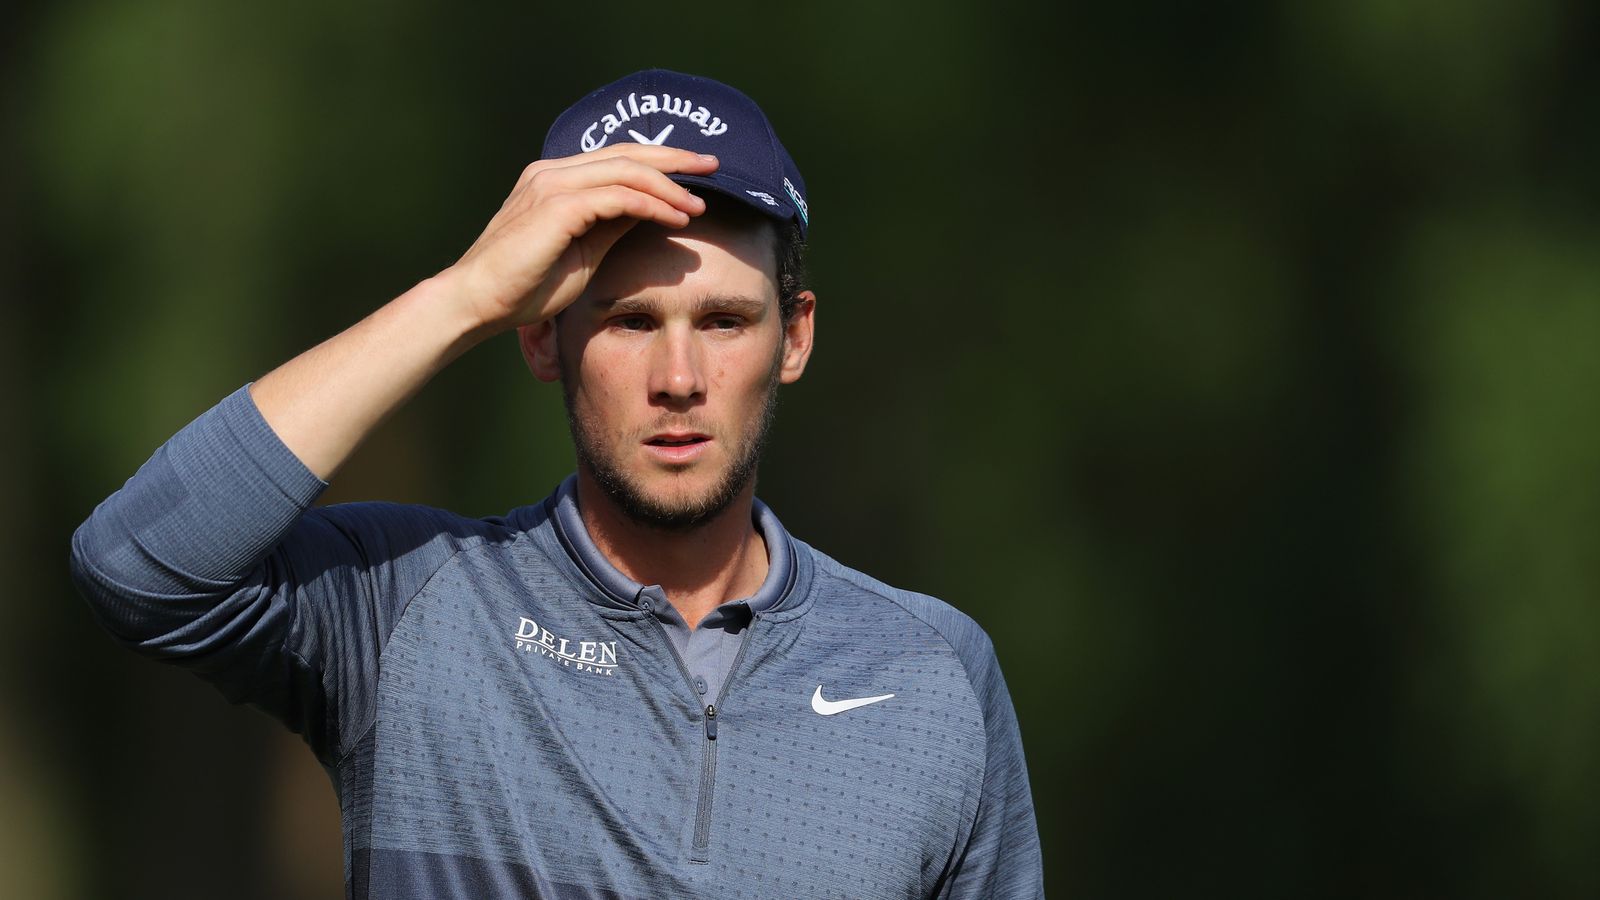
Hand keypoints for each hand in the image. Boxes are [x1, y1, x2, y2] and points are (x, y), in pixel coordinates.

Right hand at [437, 144, 716, 333]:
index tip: (698, 172)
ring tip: (700, 203)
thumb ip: (611, 227)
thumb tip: (651, 213)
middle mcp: (552, 173)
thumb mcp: (583, 252)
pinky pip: (618, 196)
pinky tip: (676, 217)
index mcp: (555, 178)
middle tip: (715, 165)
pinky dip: (653, 205)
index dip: (661, 160)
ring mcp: (552, 185)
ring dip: (670, 185)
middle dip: (675, 158)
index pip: (618, 158)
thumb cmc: (525, 286)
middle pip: (628, 153)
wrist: (478, 302)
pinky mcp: (556, 206)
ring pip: (627, 171)